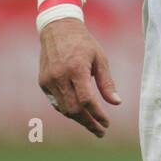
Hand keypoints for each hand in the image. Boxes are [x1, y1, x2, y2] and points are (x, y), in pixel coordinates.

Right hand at [38, 20, 121, 137]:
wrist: (58, 29)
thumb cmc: (84, 43)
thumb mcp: (100, 59)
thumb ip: (107, 82)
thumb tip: (117, 103)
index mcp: (76, 69)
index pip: (87, 100)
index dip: (97, 115)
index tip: (107, 123)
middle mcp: (60, 76)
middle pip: (74, 109)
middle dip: (88, 123)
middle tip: (101, 131)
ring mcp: (49, 80)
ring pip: (64, 109)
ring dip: (79, 119)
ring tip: (92, 125)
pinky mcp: (43, 82)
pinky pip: (56, 103)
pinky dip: (68, 110)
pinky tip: (79, 114)